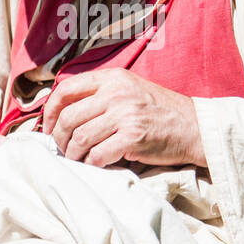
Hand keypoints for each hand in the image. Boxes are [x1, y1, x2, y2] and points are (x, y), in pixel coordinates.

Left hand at [42, 68, 206, 168]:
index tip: (48, 127)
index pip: (66, 89)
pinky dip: (92, 164)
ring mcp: (125, 115)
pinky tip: (96, 165)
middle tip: (63, 149)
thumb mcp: (130, 89)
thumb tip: (63, 112)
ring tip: (78, 158)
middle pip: (68, 117)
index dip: (50, 111)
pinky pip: (98, 155)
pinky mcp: (133, 138)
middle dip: (59, 138)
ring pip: (80, 137)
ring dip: (73, 153)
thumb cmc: (160, 112)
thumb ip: (101, 94)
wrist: (195, 127)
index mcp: (112, 78)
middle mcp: (116, 93)